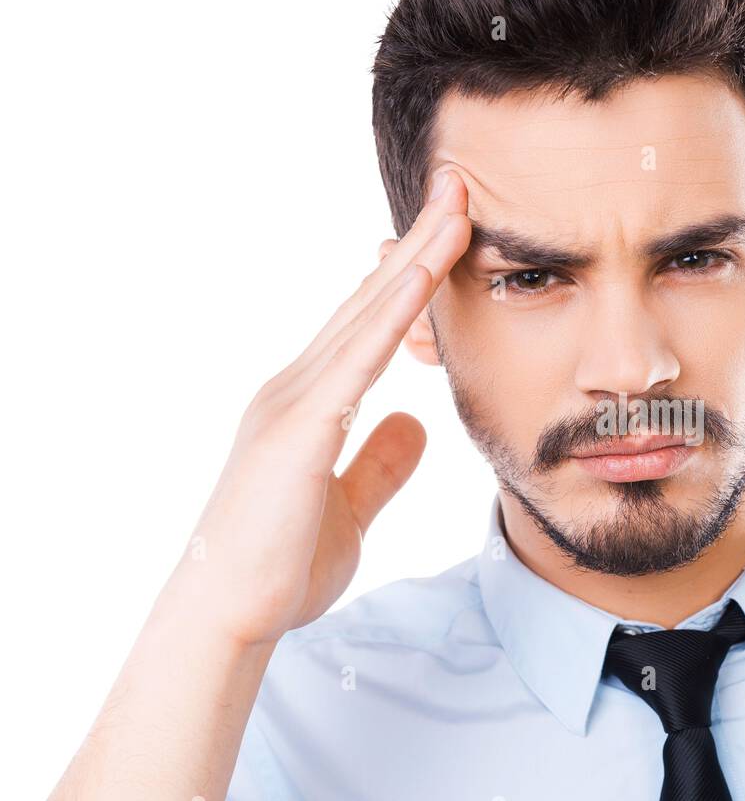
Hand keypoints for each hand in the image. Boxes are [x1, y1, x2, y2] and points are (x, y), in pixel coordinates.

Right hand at [159, 171, 471, 647]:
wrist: (229, 616)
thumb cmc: (280, 567)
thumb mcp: (351, 508)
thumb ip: (380, 463)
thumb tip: (413, 423)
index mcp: (311, 403)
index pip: (370, 325)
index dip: (410, 277)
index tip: (451, 232)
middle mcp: (298, 387)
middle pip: (370, 301)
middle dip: (418, 242)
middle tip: (459, 185)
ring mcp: (293, 402)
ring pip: (366, 315)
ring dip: (415, 258)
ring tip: (456, 204)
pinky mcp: (297, 430)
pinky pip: (355, 360)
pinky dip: (392, 315)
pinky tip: (423, 276)